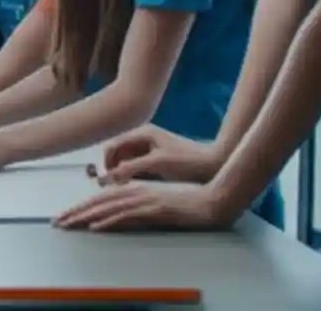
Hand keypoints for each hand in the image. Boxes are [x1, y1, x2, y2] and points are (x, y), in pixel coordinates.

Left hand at [53, 181, 238, 231]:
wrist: (212, 199)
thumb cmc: (186, 201)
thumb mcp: (156, 202)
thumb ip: (137, 207)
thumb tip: (118, 217)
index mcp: (134, 189)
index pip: (101, 198)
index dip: (80, 207)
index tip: (65, 216)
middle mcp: (135, 192)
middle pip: (98, 201)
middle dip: (75, 212)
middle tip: (56, 222)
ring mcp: (144, 200)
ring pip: (107, 208)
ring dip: (85, 217)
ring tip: (68, 225)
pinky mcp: (154, 209)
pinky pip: (127, 216)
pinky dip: (109, 220)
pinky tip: (96, 226)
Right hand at [98, 125, 220, 185]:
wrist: (214, 164)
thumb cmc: (187, 162)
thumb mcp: (156, 164)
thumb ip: (130, 168)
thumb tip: (108, 177)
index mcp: (142, 133)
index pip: (112, 146)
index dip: (106, 163)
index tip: (106, 180)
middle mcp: (144, 137)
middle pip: (118, 152)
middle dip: (113, 167)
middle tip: (114, 185)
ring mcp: (150, 147)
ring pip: (126, 160)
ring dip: (122, 172)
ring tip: (124, 186)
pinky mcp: (157, 158)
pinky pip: (137, 165)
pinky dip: (132, 174)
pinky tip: (136, 185)